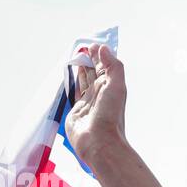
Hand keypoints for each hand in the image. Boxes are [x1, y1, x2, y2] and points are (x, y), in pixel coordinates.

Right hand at [65, 43, 126, 165]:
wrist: (98, 141)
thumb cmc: (110, 116)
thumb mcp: (116, 86)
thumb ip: (113, 67)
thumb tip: (103, 48)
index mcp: (111, 87)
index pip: (106, 67)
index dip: (100, 56)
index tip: (94, 45)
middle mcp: (100, 94)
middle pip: (94, 72)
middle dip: (90, 60)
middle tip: (83, 48)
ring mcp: (88, 101)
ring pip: (84, 80)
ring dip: (80, 69)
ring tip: (76, 57)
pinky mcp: (76, 109)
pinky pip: (74, 91)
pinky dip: (72, 82)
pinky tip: (70, 76)